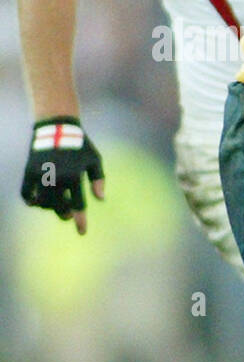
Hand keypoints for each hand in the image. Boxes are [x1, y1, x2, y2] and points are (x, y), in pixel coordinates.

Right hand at [20, 116, 104, 235]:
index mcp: (75, 176)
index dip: (80, 220)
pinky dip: (31, 201)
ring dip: (50, 208)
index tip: (82, 233)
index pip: (78, 205)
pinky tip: (36, 202)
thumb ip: (99, 180)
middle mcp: (57, 178)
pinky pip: (26, 193)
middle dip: (65, 214)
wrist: (56, 128)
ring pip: (43, 203)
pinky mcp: (29, 172)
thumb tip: (100, 199)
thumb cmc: (80, 146)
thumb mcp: (95, 160)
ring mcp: (41, 175)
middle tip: (69, 215)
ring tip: (57, 206)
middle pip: (59, 207)